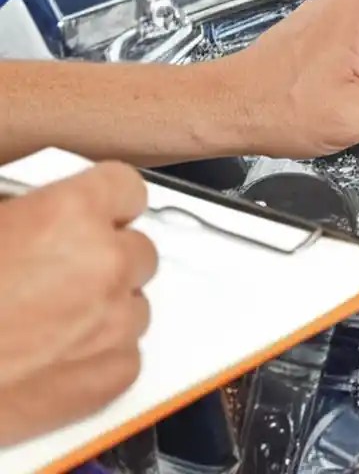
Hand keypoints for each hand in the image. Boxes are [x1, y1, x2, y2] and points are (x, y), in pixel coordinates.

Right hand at [0, 163, 155, 445]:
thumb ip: (17, 210)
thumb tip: (30, 209)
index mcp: (70, 214)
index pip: (125, 188)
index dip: (105, 201)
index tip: (94, 210)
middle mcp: (104, 264)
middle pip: (136, 249)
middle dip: (104, 257)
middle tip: (59, 271)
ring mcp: (114, 322)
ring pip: (135, 302)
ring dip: (104, 307)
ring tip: (49, 318)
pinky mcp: (113, 375)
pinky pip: (127, 353)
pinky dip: (99, 354)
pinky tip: (53, 354)